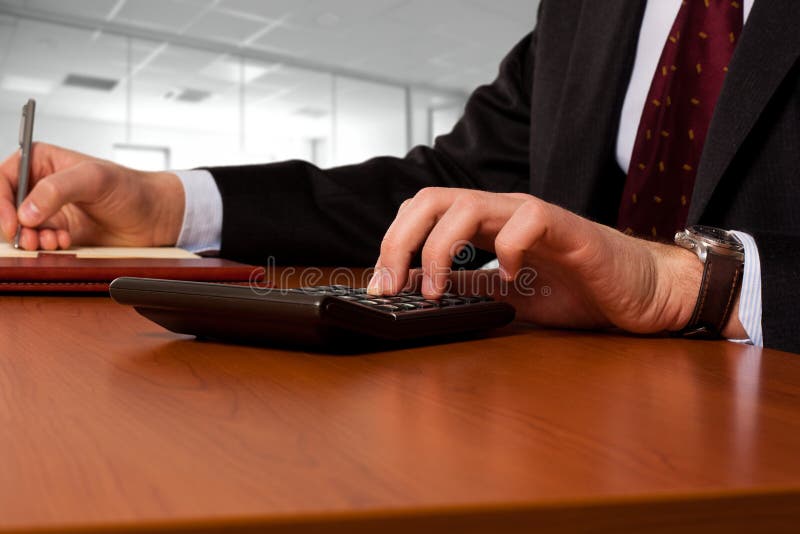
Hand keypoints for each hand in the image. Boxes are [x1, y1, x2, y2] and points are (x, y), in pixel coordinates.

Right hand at [0, 143, 184, 249]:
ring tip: (53, 241)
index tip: (12, 223)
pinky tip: (64, 243)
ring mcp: (49, 210)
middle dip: (15, 226)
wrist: (154, 218)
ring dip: (31, 239)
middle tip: (31, 238)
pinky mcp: (59, 231)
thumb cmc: (131, 189)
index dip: (2, 202)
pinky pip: (38, 242)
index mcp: (41, 160)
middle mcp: (41, 185)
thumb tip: (26, 213)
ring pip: (20, 228)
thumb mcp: (94, 179)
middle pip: (7, 207)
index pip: (3, 179)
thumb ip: (57, 190)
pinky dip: (46, 246)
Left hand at [369, 187, 744, 336]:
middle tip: (390, 286)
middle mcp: (502, 212)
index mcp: (484, 225)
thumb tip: (422, 292)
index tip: (380, 286)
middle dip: (399, 241)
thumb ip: (470, 288)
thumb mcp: (508, 296)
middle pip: (431, 200)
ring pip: (466, 204)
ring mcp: (532, 216)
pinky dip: (507, 248)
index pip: (422, 214)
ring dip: (439, 248)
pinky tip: (511, 278)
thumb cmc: (579, 290)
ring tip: (436, 290)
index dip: (393, 244)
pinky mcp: (567, 227)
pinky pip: (527, 221)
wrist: (641, 291)